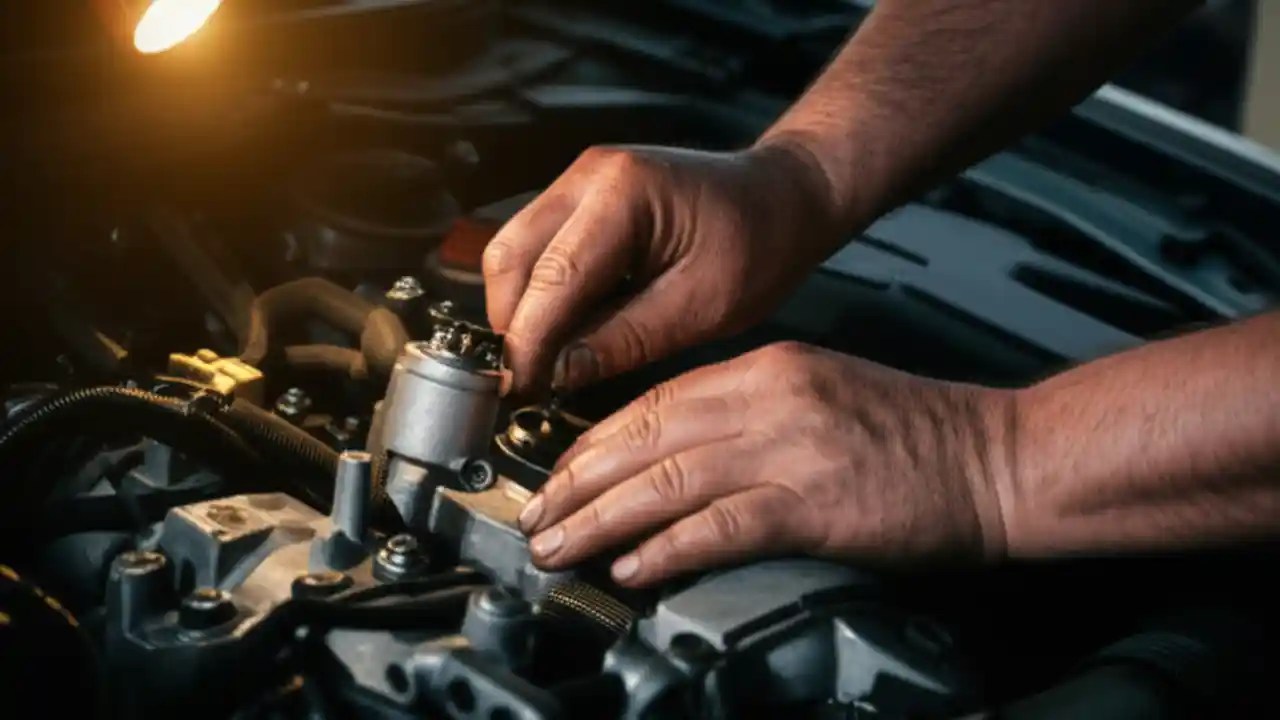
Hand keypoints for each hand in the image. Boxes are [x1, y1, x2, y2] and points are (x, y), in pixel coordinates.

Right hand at [482, 143, 840, 394]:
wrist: (783, 198)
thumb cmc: (761, 241)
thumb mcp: (703, 307)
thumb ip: (624, 341)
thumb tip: (558, 374)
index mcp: (625, 194)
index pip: (551, 278)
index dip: (529, 343)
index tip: (521, 390)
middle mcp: (590, 176)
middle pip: (510, 257)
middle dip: (513, 324)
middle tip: (532, 380)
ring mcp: (580, 182)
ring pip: (513, 252)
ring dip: (523, 309)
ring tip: (552, 359)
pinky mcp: (581, 198)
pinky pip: (536, 248)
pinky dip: (541, 293)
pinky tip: (569, 328)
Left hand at [516, 341, 1017, 586]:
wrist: (997, 456)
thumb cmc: (912, 433)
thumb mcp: (819, 394)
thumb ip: (747, 415)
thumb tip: (675, 456)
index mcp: (767, 368)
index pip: (654, 400)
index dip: (594, 442)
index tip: (558, 473)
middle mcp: (769, 398)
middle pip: (644, 437)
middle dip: (576, 482)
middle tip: (535, 517)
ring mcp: (791, 449)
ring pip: (667, 482)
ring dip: (601, 520)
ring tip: (560, 547)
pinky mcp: (816, 504)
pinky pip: (721, 526)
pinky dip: (668, 548)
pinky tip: (633, 567)